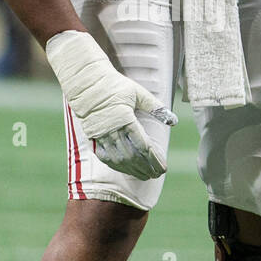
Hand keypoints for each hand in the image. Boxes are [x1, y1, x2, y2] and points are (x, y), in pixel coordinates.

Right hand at [46, 29, 176, 179]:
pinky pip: (105, 157)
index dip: (154, 159)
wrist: (86, 84)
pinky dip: (116, 166)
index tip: (163, 167)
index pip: (143, 146)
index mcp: (126, 119)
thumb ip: (156, 107)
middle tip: (156, 175)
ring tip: (144, 176)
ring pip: (119, 160)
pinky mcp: (93, 138)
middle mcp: (113, 130)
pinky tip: (125, 169)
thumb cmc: (114, 86)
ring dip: (132, 170)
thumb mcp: (138, 92)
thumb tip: (174, 121)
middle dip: (145, 168)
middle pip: (132, 156)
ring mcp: (101, 136)